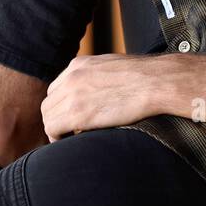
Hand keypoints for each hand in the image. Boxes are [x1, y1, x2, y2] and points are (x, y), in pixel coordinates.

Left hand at [41, 53, 168, 142]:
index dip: (62, 106)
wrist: (157, 82)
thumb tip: (98, 95)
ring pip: (48, 116)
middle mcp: (71, 76)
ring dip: (57, 129)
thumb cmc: (146, 78)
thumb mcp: (114, 69)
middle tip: (70, 132)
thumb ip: (98, 78)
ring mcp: (72, 93)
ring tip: (72, 138)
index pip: (57, 88)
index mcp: (80, 64)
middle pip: (49, 103)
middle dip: (57, 118)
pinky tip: (71, 141)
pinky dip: (57, 137)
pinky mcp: (78, 112)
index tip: (72, 119)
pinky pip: (53, 128)